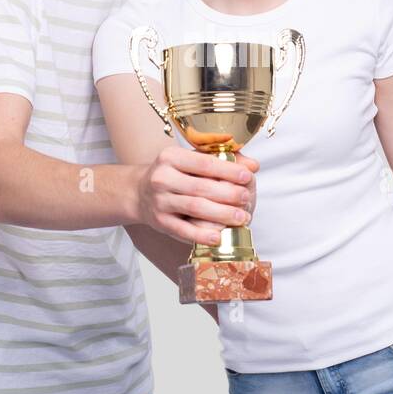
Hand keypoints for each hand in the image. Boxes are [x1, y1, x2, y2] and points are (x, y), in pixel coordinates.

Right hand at [135, 145, 258, 246]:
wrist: (138, 193)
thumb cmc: (173, 174)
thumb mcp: (191, 160)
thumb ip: (222, 160)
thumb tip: (253, 164)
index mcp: (170, 157)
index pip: (204, 163)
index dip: (228, 170)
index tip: (248, 176)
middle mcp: (162, 178)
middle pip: (202, 187)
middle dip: (229, 194)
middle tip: (247, 198)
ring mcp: (159, 201)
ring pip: (195, 208)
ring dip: (222, 214)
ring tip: (241, 217)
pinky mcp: (160, 222)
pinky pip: (183, 230)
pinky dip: (202, 234)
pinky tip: (219, 236)